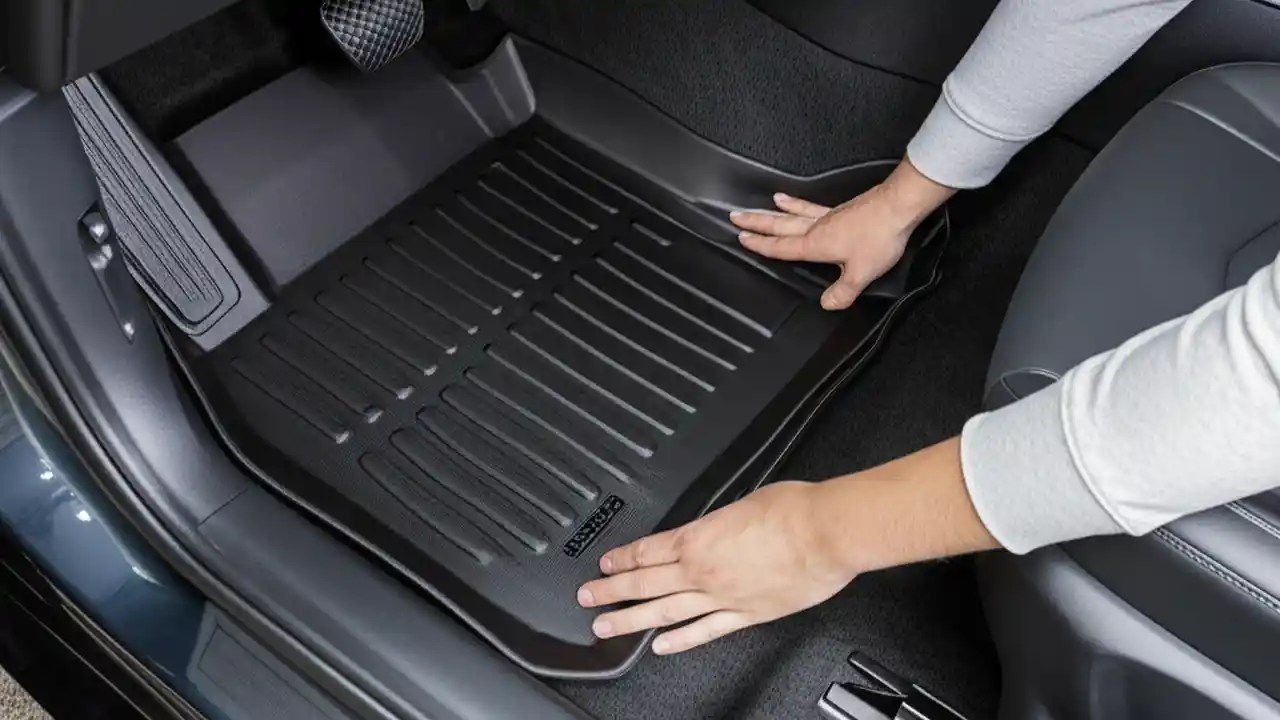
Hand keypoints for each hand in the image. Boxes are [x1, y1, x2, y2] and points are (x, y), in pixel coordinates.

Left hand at [576, 481, 857, 654]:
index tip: (604, 564)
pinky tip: (661, 646)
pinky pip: (704, 631)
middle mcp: (701, 571)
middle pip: (644, 583)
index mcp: (697, 538)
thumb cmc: (791, 510)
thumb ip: (719, 522)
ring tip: (606, 627)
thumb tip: (713, 526)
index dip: (621, 559)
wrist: (824, 533)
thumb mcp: (741, 502)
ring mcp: (721, 597)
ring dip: (631, 620)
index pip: (647, 551)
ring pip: (664, 612)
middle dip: (611, 591)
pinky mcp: (746, 615)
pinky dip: (679, 641)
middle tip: (587, 598)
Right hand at [730, 158, 953, 309]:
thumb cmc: (879, 237)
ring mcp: (828, 216)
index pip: (781, 247)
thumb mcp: (861, 273)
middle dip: (757, 223)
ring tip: (762, 206)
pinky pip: (811, 206)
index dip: (760, 245)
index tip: (742, 239)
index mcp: (815, 244)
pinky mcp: (842, 209)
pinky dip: (798, 203)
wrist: (898, 206)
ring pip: (793, 214)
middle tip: (736, 217)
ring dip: (774, 211)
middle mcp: (817, 228)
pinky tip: (791, 199)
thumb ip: (843, 291)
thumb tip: (828, 304)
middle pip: (780, 226)